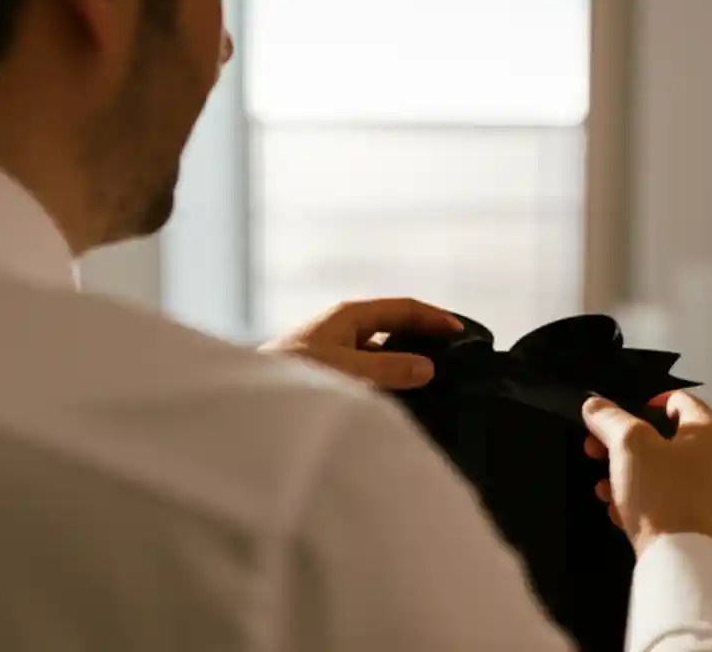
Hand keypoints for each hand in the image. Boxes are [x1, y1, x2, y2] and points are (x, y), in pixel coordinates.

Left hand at [260, 298, 463, 389]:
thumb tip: (427, 367)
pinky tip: (398, 401)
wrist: (249, 402)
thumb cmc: (292, 378)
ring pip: (380, 352)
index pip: (403, 308)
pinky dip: (387, 380)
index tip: (463, 334)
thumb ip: (389, 368)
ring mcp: (333, 351)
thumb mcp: (348, 371)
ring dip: (405, 363)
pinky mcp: (326, 374)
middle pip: (393, 327)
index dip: (435, 318)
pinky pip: (367, 371)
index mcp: (348, 316)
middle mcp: (341, 329)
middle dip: (424, 339)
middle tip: (455, 358)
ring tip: (433, 382)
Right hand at [582, 392, 711, 559]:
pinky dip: (657, 506)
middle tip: (602, 457)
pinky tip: (628, 516)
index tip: (620, 419)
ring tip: (609, 492)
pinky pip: (685, 508)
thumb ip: (609, 419)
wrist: (688, 565)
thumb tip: (596, 405)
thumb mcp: (627, 447)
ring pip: (677, 478)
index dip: (644, 405)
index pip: (679, 402)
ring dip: (639, 479)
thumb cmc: (665, 498)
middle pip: (674, 443)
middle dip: (631, 450)